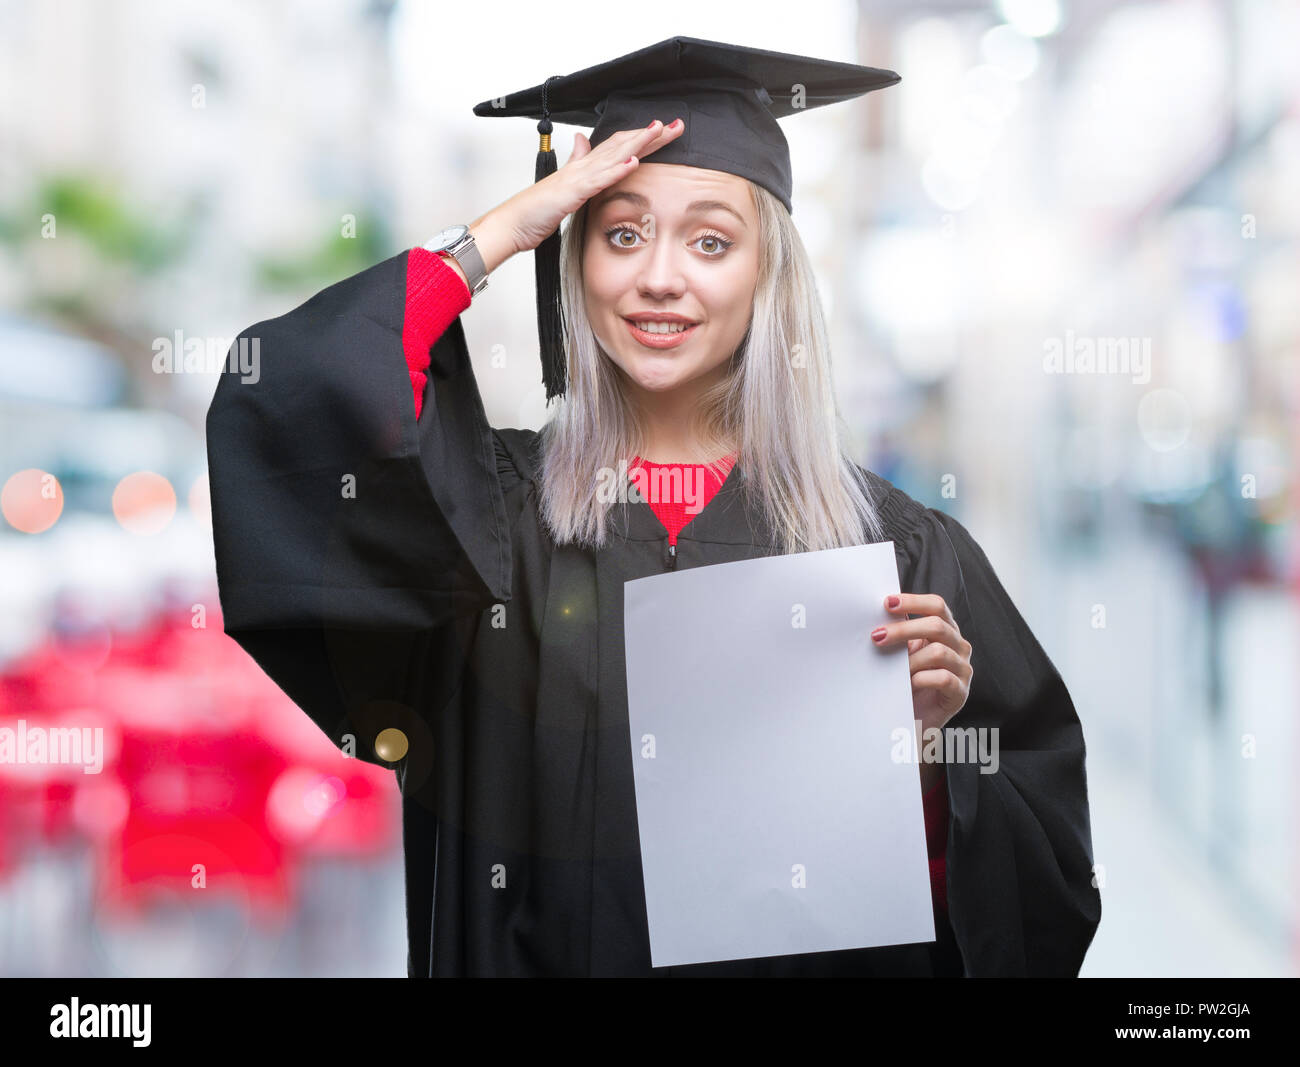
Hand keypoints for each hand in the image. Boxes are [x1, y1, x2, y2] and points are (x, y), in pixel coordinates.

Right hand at [472, 118, 686, 262]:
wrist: (514, 223)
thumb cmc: (537, 209)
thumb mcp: (563, 183)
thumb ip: (575, 162)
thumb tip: (581, 141)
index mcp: (584, 167)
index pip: (620, 147)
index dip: (644, 138)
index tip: (666, 132)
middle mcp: (583, 167)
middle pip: (622, 145)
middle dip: (651, 135)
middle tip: (676, 125)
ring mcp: (578, 178)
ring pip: (613, 156)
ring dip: (637, 144)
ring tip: (659, 132)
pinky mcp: (572, 193)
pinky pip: (597, 180)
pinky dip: (615, 171)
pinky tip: (632, 164)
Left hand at [872, 593, 972, 790]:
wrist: (913, 721)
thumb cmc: (905, 683)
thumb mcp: (901, 655)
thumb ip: (898, 636)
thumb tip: (878, 616)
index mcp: (945, 631)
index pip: (937, 606)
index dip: (913, 601)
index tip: (887, 603)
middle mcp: (959, 646)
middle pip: (937, 626)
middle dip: (903, 630)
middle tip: (877, 636)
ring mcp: (963, 669)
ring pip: (939, 652)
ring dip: (910, 660)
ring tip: (892, 671)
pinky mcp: (961, 692)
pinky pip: (943, 678)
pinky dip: (921, 679)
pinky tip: (908, 684)